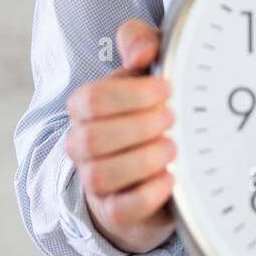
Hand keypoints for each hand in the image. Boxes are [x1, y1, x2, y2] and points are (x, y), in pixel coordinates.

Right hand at [65, 19, 176, 254]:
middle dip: (139, 126)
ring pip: (102, 175)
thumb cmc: (148, 107)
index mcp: (85, 106)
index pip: (91, 99)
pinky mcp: (115, 212)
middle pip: (92, 138)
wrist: (153, 162)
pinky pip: (121, 210)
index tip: (167, 89)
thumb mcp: (148, 68)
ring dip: (143, 159)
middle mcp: (81, 144)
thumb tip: (142, 53)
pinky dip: (149, 193)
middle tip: (172, 117)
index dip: (132, 94)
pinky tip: (171, 177)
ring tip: (173, 146)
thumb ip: (142, 43)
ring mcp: (95, 181)